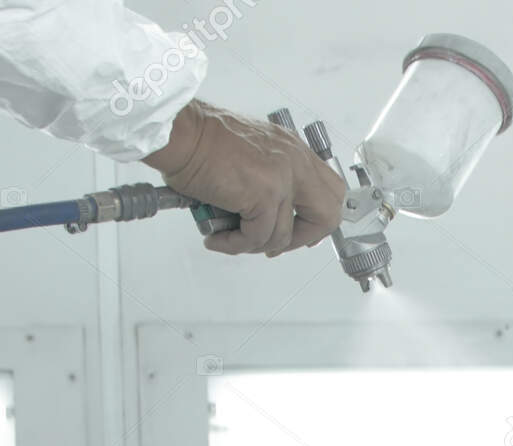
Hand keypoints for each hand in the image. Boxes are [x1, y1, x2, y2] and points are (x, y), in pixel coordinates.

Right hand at [144, 100, 344, 255]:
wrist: (182, 133)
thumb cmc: (202, 140)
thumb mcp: (252, 153)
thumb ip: (271, 179)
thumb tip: (269, 216)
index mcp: (295, 151)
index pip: (330, 191)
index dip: (317, 219)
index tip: (298, 231)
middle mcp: (295, 163)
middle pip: (327, 215)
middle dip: (302, 239)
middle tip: (273, 244)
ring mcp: (283, 179)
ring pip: (283, 235)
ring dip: (253, 244)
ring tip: (228, 237)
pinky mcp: (264, 195)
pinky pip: (257, 237)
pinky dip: (234, 244)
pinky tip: (217, 237)